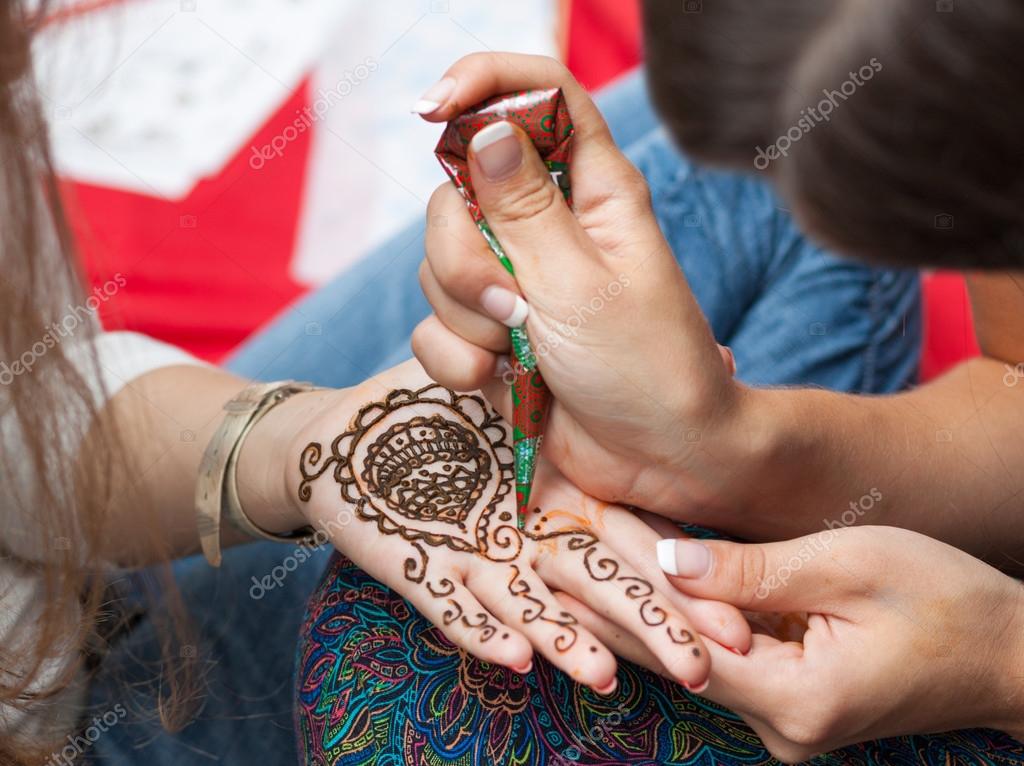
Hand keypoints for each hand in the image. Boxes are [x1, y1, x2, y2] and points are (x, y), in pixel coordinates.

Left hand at [267, 359, 751, 692]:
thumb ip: (581, 376)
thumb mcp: (518, 375)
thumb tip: (708, 353)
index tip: (733, 613)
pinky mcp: (418, 569)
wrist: (344, 435)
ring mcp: (475, 556)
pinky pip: (450, 605)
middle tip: (701, 667)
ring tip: (606, 673)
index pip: (628, 538)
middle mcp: (526, 533)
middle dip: (645, 625)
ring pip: (531, 605)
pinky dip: (481, 630)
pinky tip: (515, 657)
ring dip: (568, 641)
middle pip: (593, 583)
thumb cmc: (436, 402)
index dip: (677, 576)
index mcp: (558, 491)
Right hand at [412, 52, 754, 520]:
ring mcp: (514, 282)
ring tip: (517, 353)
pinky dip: (456, 360)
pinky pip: (432, 327)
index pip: (538, 95)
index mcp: (592, 191)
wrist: (658, 461)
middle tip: (510, 305)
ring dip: (465, 317)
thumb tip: (487, 130)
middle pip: (457, 192)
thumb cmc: (647, 370)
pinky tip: (499, 384)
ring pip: (435, 264)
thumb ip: (526, 211)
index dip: (484, 82)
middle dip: (461, 255)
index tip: (433, 107)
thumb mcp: (586, 285)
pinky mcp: (489, 334)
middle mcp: (547, 227)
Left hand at [568, 525, 1023, 761]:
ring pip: (695, 659)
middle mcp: (781, 728)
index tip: (552, 569)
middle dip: (607, 611)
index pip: (677, 650)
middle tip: (540, 567)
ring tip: (571, 569)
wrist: (1009, 652)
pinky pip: (725, 659)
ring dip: (640, 614)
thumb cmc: (944, 599)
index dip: (610, 606)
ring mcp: (786, 723)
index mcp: (795, 698)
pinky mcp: (793, 705)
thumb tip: (664, 563)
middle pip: (676, 660)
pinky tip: (640, 588)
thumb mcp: (849, 565)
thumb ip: (752, 572)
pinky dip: (685, 624)